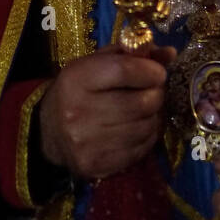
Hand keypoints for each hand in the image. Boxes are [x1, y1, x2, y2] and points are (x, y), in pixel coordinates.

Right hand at [38, 45, 175, 180]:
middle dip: (155, 95)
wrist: (49, 132)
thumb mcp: (97, 64)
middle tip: (153, 91)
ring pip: (144, 127)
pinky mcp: (96, 165)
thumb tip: (170, 53)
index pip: (124, 70)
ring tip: (145, 110)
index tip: (158, 72)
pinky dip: (147, 138)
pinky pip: (140, 150)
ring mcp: (86, 143)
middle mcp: (78, 112)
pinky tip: (138, 129)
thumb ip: (132, 56)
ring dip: (153, 117)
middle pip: (140, 103)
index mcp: (76, 79)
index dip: (149, 70)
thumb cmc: (79, 90)